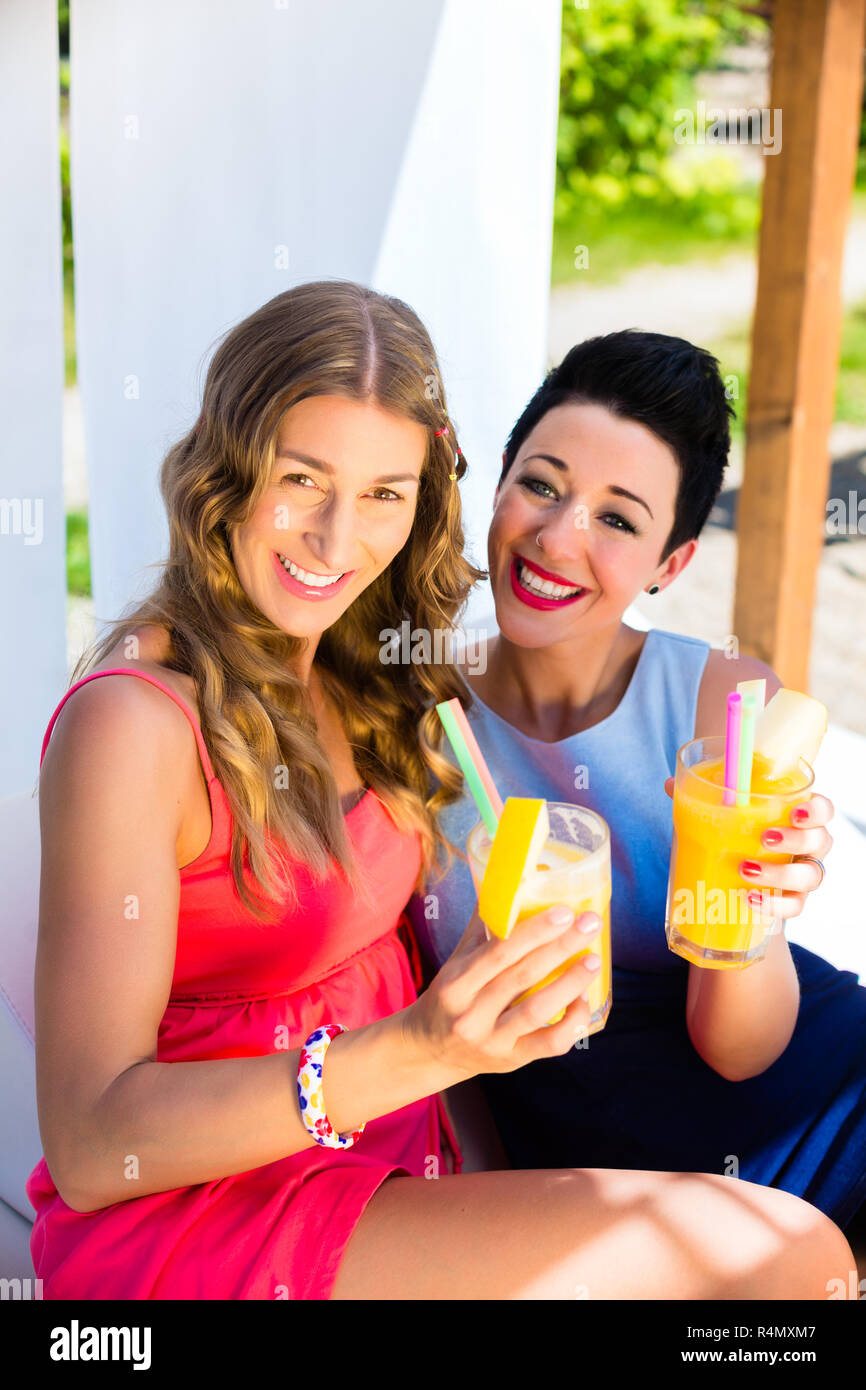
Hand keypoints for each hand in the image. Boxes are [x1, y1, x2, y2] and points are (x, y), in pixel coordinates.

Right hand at [405, 903, 604, 1077]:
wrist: (430, 1050)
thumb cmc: (450, 995)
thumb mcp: (456, 961)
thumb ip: (484, 929)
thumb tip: (513, 885)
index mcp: (456, 983)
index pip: (499, 953)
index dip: (534, 931)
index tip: (564, 911)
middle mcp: (471, 1014)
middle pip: (523, 977)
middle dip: (561, 947)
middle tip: (590, 924)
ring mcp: (492, 1040)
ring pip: (538, 1010)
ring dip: (571, 983)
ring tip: (594, 960)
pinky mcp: (512, 1060)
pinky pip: (549, 1044)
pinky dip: (571, 1022)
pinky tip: (583, 1000)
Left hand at [663, 778, 833, 922]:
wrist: (738, 875)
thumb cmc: (737, 832)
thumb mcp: (723, 811)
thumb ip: (702, 794)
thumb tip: (670, 783)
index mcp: (797, 815)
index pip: (822, 808)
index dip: (817, 810)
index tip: (795, 811)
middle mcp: (809, 844)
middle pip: (821, 840)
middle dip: (798, 839)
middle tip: (766, 837)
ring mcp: (803, 873)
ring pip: (811, 875)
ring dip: (781, 874)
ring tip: (746, 870)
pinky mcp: (792, 900)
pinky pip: (794, 905)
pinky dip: (774, 905)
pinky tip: (750, 899)